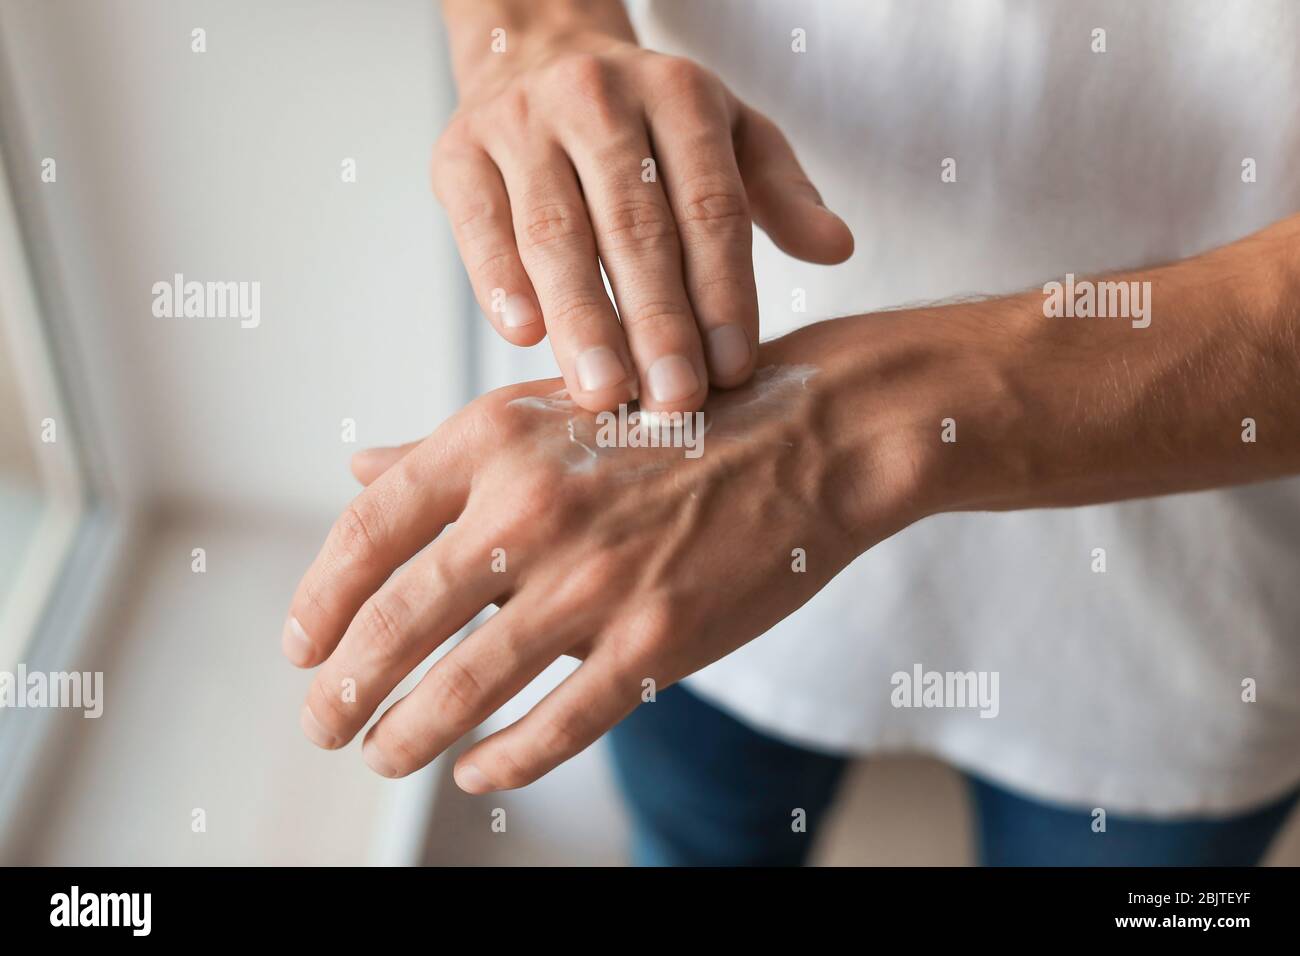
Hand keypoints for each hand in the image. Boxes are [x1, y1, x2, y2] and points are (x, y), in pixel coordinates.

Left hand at [282, 318, 923, 790]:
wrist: (806, 434)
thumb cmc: (670, 418)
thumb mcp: (550, 407)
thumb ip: (449, 449)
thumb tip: (357, 471)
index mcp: (495, 441)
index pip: (367, 531)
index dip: (319, 601)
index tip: (300, 648)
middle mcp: (532, 508)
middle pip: (397, 623)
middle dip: (343, 691)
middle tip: (322, 725)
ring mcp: (594, 579)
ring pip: (464, 688)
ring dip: (405, 737)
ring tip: (382, 756)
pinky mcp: (655, 639)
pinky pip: (556, 725)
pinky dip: (503, 760)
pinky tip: (476, 771)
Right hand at [433, 14, 853, 413]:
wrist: (538, 57)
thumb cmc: (646, 124)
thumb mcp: (729, 136)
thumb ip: (779, 193)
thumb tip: (837, 249)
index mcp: (679, 96)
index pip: (709, 205)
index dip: (723, 291)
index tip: (735, 369)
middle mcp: (598, 99)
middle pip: (635, 225)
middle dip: (658, 321)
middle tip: (675, 401)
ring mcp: (521, 123)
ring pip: (555, 231)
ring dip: (582, 318)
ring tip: (605, 393)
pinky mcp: (458, 154)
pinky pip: (478, 223)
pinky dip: (497, 280)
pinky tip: (524, 337)